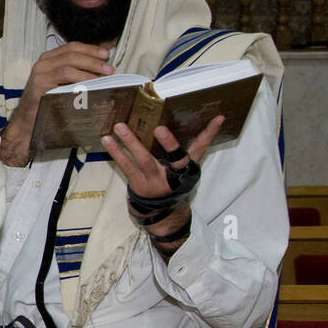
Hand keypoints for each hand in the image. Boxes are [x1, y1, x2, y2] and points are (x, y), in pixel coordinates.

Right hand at [0, 43, 113, 166]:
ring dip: (90, 68)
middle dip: (93, 58)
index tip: (106, 54)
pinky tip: (91, 85)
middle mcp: (43, 63)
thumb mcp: (62, 85)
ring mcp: (40, 72)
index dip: (90, 49)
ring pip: (69, 62)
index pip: (72, 47)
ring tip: (104, 76)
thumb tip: (101, 70)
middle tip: (109, 68)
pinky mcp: (39, 83)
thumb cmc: (48, 105)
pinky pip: (64, 75)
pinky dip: (80, 78)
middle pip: (72, 52)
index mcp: (49, 60)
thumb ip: (76, 75)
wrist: (28, 122)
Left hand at [101, 116, 222, 238]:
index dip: (191, 141)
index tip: (195, 124)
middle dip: (163, 144)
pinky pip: (124, 166)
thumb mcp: (192, 163)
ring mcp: (149, 181)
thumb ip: (203, 140)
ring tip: (118, 127)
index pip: (189, 155)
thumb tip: (220, 117)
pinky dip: (115, 152)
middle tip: (158, 127)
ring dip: (127, 144)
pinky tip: (107, 139)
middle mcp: (167, 178)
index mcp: (185, 171)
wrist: (162, 210)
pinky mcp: (135, 182)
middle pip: (164, 159)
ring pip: (138, 162)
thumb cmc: (179, 179)